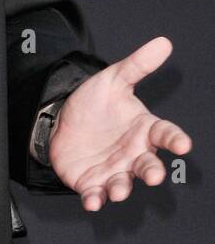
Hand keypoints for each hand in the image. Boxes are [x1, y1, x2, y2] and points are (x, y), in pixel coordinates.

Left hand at [48, 36, 190, 210]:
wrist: (60, 120)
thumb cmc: (93, 104)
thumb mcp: (113, 80)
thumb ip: (137, 65)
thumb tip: (162, 43)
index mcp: (144, 129)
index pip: (165, 134)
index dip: (175, 139)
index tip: (183, 144)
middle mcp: (133, 153)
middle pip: (148, 165)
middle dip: (152, 171)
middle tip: (154, 175)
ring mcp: (113, 170)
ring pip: (124, 183)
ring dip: (123, 189)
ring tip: (119, 190)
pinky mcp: (92, 183)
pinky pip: (96, 194)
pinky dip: (95, 199)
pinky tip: (93, 201)